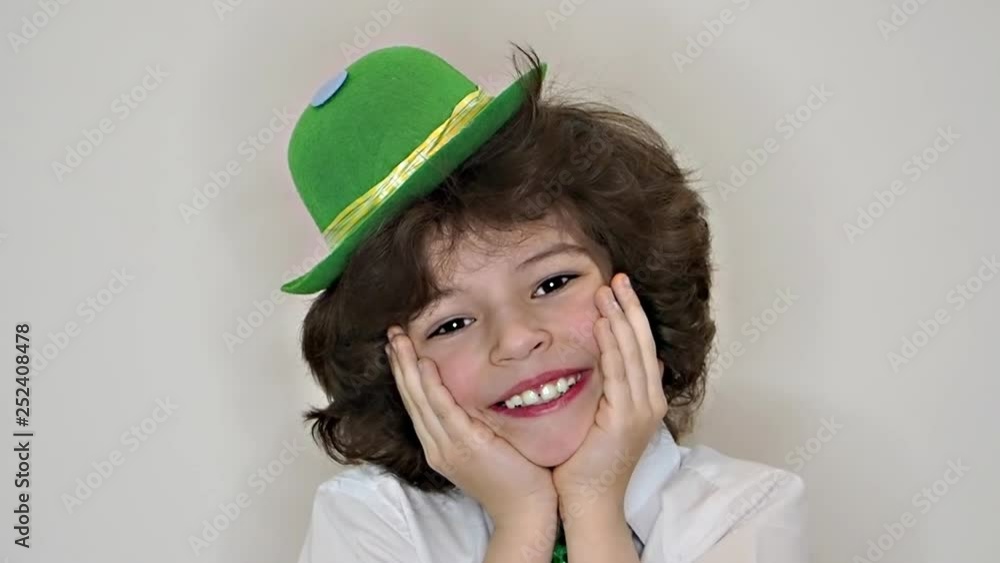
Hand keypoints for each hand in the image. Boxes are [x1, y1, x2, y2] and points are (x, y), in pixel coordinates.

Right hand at [385, 326, 557, 525]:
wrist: (525, 510)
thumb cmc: (515, 478)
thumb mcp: (487, 444)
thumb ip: (475, 421)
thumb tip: (478, 392)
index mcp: (440, 446)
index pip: (417, 404)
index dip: (406, 375)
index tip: (399, 349)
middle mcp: (437, 447)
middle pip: (411, 398)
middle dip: (400, 364)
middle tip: (392, 335)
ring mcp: (448, 447)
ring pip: (421, 400)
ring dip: (408, 368)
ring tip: (399, 340)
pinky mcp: (466, 445)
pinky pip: (443, 410)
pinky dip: (432, 386)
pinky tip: (425, 365)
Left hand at [552, 273, 667, 514]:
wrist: (589, 499)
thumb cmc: (586, 462)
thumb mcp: (601, 416)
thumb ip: (609, 389)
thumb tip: (612, 362)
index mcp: (646, 399)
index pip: (642, 348)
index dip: (632, 316)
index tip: (618, 290)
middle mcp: (650, 401)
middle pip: (643, 343)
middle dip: (630, 308)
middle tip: (616, 278)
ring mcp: (641, 410)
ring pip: (634, 353)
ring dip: (620, 318)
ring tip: (608, 291)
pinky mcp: (626, 417)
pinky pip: (619, 373)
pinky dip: (612, 345)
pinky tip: (604, 324)